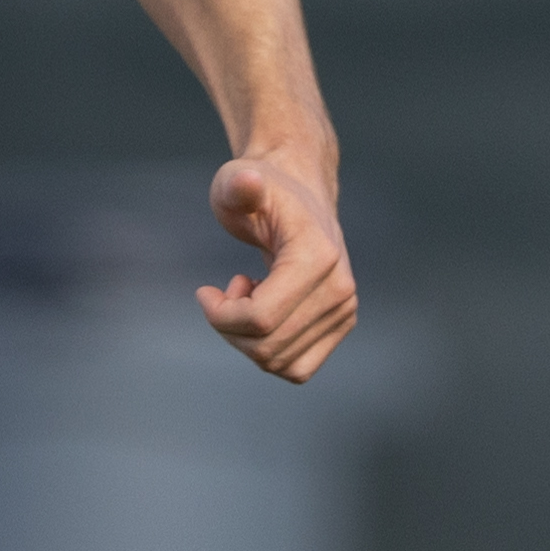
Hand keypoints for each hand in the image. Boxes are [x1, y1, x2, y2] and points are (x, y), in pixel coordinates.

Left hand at [197, 150, 357, 383]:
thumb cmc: (261, 190)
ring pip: (278, 362)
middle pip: (266, 347)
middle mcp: (340, 290)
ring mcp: (345, 311)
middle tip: (226, 291)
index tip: (205, 292)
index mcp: (318, 257)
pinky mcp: (341, 325)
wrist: (299, 194)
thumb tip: (247, 181)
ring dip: (248, 339)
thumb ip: (238, 186)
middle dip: (230, 327)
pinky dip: (269, 352)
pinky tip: (265, 315)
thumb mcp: (236, 183)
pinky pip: (297, 369)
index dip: (220, 315)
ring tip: (249, 296)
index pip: (260, 319)